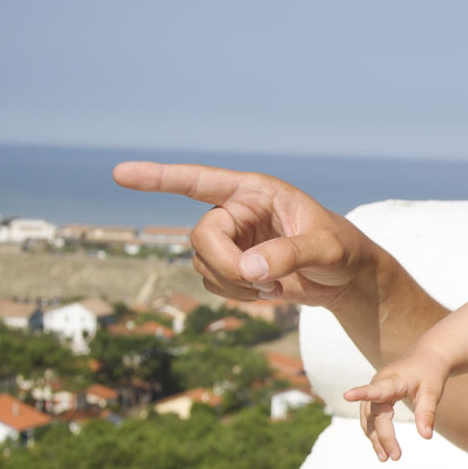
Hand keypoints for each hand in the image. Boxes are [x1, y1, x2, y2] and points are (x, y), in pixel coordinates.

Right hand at [113, 162, 370, 308]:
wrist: (347, 278)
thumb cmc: (343, 251)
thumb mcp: (327, 250)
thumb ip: (290, 255)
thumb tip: (249, 270)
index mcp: (254, 191)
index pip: (199, 181)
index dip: (159, 177)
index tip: (120, 173)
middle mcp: (236, 211)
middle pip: (201, 237)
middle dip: (226, 266)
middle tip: (261, 285)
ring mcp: (231, 239)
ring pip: (202, 264)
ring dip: (234, 284)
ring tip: (274, 287)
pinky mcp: (231, 265)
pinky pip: (212, 283)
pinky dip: (236, 295)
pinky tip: (267, 292)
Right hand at [342, 348, 451, 460]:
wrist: (426, 359)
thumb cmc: (429, 374)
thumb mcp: (432, 393)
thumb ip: (427, 413)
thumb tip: (426, 437)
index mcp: (392, 380)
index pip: (376, 389)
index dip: (361, 393)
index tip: (347, 395)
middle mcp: (379, 384)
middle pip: (375, 414)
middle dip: (383, 436)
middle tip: (395, 456)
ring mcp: (375, 391)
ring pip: (369, 419)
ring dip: (375, 438)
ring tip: (386, 458)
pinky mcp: (375, 397)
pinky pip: (370, 418)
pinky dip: (375, 432)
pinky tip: (383, 448)